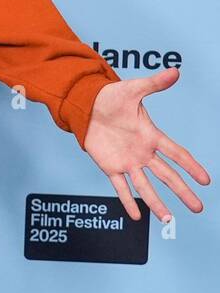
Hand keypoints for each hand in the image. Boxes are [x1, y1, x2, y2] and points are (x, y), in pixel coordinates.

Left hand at [83, 68, 209, 221]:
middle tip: (198, 208)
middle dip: (183, 191)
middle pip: (167, 175)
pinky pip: (120, 187)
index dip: (191, 166)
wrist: (85, 105)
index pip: (177, 154)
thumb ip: (154, 84)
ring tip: (170, 220)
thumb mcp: (133, 90)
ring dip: (157, 203)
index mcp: (151, 135)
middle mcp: (142, 152)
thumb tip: (175, 71)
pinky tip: (136, 216)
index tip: (206, 180)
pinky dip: (127, 201)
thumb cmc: (110, 97)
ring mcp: (127, 161)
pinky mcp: (109, 166)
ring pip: (146, 186)